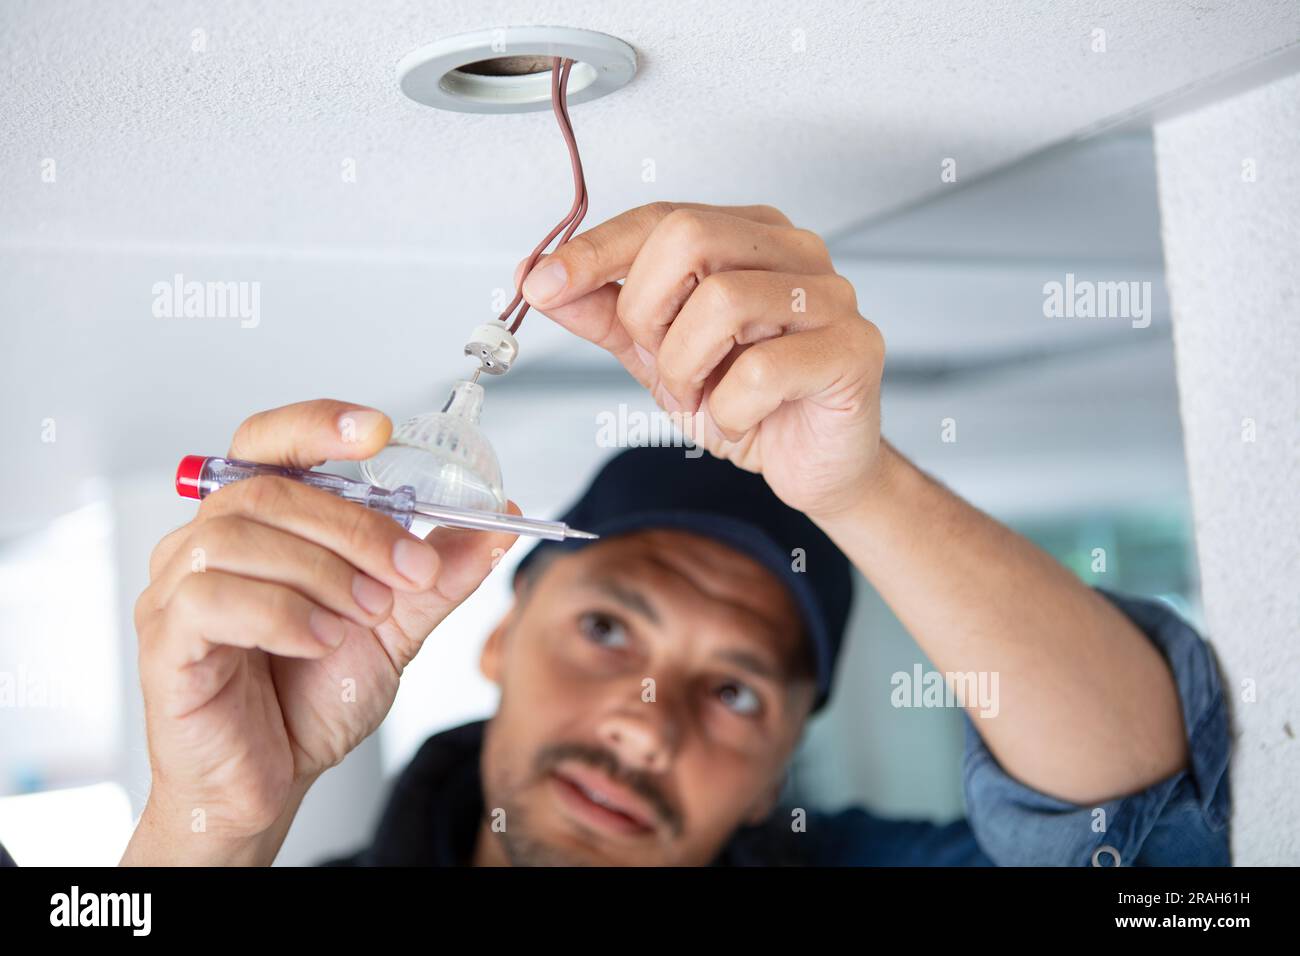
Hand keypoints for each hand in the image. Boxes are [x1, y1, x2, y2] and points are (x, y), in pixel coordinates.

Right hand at [128, 400, 517, 853]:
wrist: (273, 781)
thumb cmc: (312, 697)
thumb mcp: (395, 625)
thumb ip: (438, 573)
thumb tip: (497, 522)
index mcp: (261, 523)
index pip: (271, 442)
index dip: (318, 425)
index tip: (379, 432)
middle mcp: (209, 542)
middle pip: (271, 490)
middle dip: (355, 526)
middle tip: (409, 570)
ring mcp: (176, 587)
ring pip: (240, 536)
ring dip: (324, 573)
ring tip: (367, 615)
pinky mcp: (165, 638)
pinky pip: (213, 598)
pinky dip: (283, 615)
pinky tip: (319, 642)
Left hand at [518, 202, 885, 520]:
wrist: (812, 464)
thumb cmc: (750, 401)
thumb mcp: (658, 356)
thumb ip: (605, 313)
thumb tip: (538, 278)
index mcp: (748, 236)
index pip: (661, 217)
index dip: (595, 251)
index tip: (542, 283)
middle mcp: (794, 252)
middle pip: (689, 240)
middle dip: (648, 313)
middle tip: (658, 362)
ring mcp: (831, 297)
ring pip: (723, 302)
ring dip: (686, 369)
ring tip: (700, 397)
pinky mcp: (853, 349)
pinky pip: (762, 371)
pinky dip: (730, 409)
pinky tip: (740, 419)